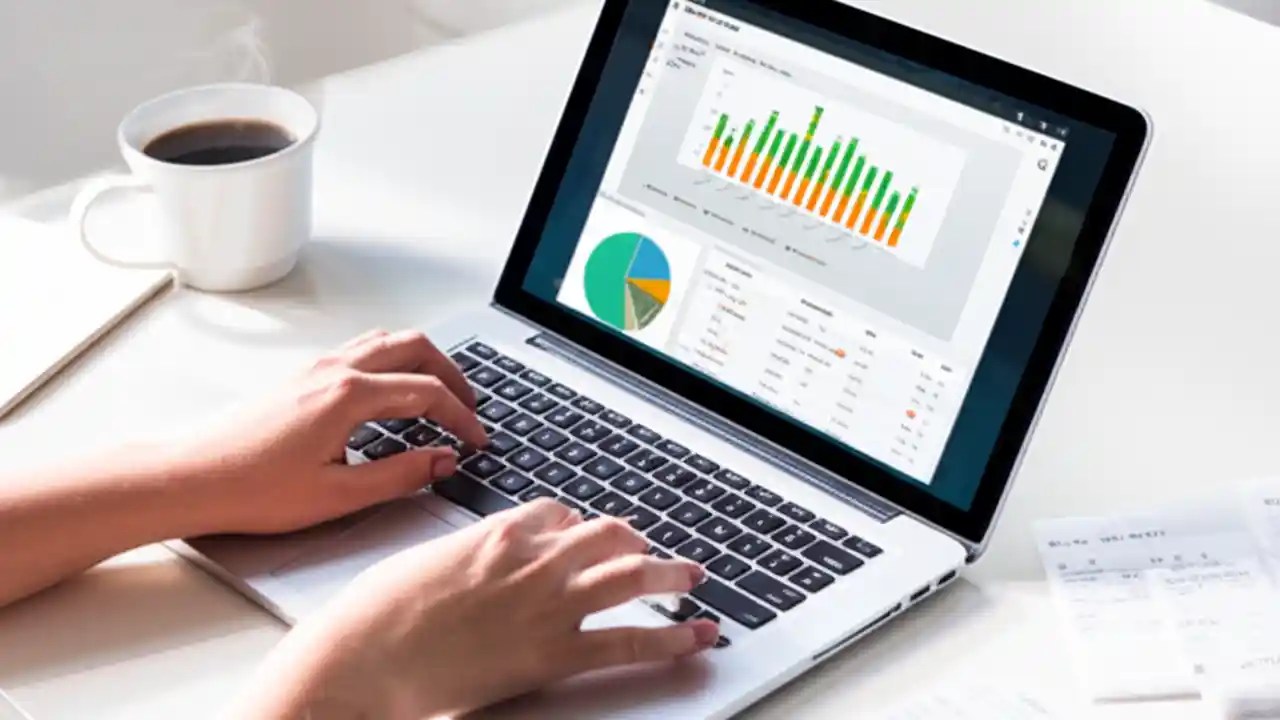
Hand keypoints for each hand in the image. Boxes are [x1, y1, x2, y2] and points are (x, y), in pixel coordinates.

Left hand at [182, 329, 487, 535]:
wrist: (189, 477)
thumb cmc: (250, 488)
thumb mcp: (338, 495)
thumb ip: (400, 476)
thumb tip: (442, 461)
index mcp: (349, 396)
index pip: (428, 392)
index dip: (462, 416)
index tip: (476, 440)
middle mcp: (335, 371)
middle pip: (414, 347)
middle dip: (452, 375)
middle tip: (470, 408)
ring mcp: (316, 369)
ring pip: (387, 341)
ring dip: (422, 362)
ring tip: (439, 395)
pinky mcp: (302, 378)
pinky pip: (362, 352)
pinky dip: (393, 363)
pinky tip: (391, 396)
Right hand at [238, 501, 719, 718]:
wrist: (364, 656)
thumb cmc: (378, 612)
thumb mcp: (425, 561)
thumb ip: (469, 555)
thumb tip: (481, 562)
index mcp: (500, 532)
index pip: (559, 514)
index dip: (577, 526)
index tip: (584, 537)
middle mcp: (535, 560)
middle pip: (608, 535)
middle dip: (635, 540)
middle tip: (651, 549)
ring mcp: (550, 605)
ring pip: (632, 576)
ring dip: (671, 575)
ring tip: (693, 577)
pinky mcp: (554, 653)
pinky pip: (630, 641)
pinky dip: (672, 639)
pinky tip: (696, 637)